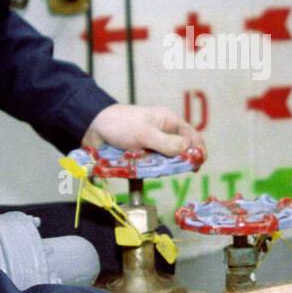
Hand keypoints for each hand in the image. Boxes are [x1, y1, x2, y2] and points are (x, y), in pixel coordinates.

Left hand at [82, 104, 204, 157]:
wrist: (93, 128)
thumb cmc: (120, 124)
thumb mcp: (144, 133)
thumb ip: (166, 143)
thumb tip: (187, 150)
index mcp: (169, 122)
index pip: (192, 136)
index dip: (198, 150)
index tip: (197, 165)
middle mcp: (165, 134)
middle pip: (181, 152)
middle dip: (178, 162)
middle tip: (170, 168)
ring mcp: (154, 146)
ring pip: (167, 161)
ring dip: (162, 167)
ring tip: (151, 166)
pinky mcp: (143, 155)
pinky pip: (153, 166)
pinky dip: (150, 170)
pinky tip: (143, 169)